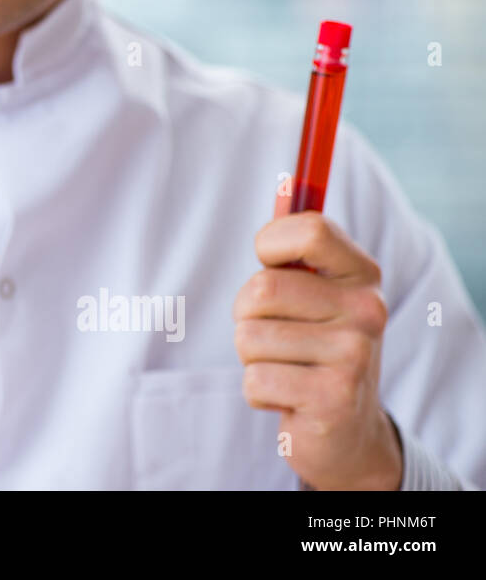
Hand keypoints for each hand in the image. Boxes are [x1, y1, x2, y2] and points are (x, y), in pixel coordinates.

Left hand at [233, 188, 402, 489]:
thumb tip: (286, 184)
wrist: (346, 430)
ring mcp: (355, 354)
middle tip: (274, 334)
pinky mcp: (334, 397)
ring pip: (248, 337)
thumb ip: (295, 247)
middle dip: (246, 315)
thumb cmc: (312, 345)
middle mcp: (367, 309)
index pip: (311, 228)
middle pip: (260, 289)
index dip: (270, 242)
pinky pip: (254, 379)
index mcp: (361, 275)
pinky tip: (289, 397)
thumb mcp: (311, 293)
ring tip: (285, 367)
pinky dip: (258, 391)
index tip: (268, 262)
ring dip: (252, 357)